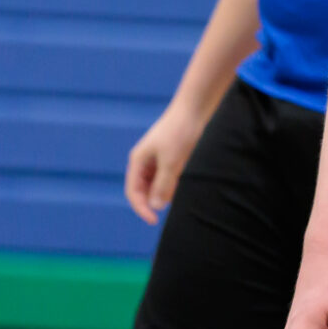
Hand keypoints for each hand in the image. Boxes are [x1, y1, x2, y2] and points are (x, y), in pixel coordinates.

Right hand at [124, 101, 206, 223]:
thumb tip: (155, 206)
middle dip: (154, 200)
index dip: (141, 208)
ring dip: (164, 191)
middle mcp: (144, 161)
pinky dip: (173, 182)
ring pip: (156, 184)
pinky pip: (167, 176)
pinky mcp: (169, 155)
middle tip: (172, 203)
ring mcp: (156, 158)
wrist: (194, 108)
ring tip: (179, 188)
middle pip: (143, 190)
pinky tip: (183, 181)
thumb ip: (162, 184)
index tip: (154, 220)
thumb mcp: (171, 161)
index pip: (133, 192)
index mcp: (138, 161)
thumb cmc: (180, 133)